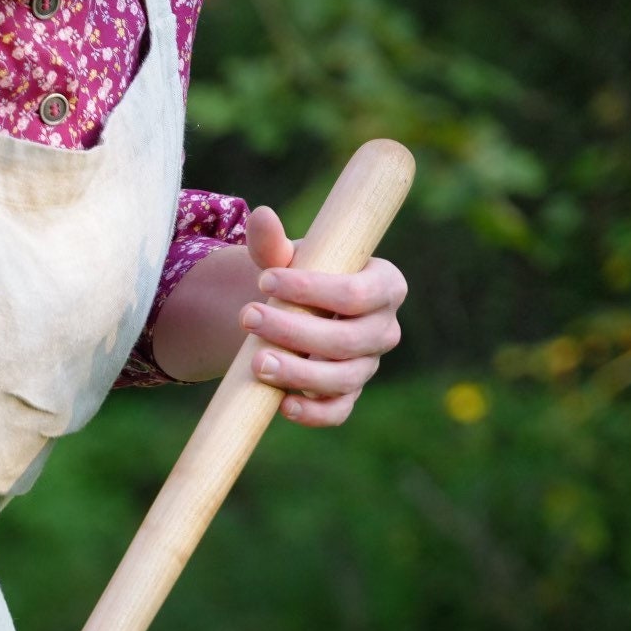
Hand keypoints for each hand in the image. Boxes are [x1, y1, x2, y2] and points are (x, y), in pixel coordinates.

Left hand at [238, 204, 407, 426]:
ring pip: (342, 379)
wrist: (292, 314)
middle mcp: (384, 328)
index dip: (310, 290)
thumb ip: (274, 243)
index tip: (264, 280)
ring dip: (297, 374)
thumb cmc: (299, 280)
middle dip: (294, 332)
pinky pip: (338, 412)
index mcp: (384, 285)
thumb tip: (260, 216)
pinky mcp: (347, 394)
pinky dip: (312, 414)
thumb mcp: (287, 259)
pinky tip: (281, 405)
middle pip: (347, 340)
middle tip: (246, 317)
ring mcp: (367, 365)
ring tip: (255, 363)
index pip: (355, 292)